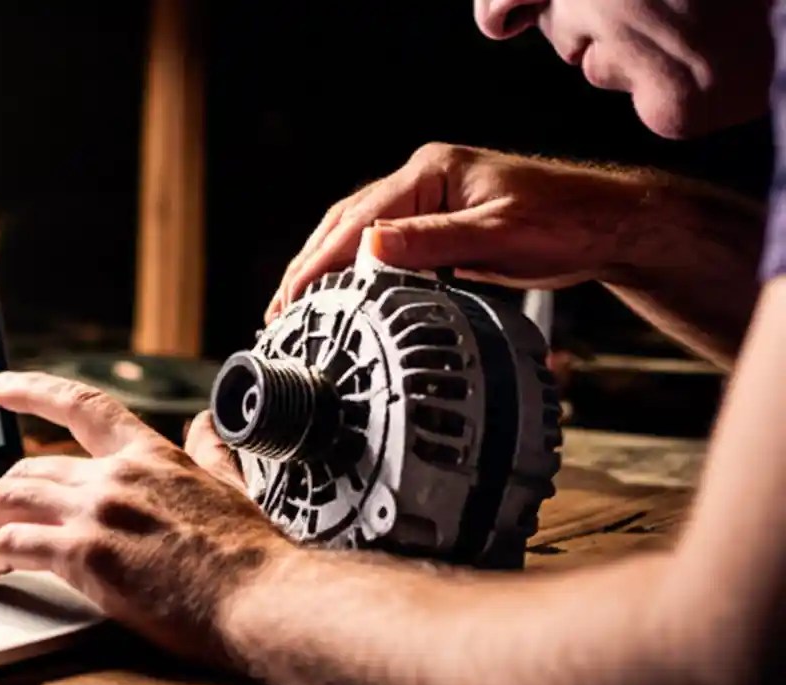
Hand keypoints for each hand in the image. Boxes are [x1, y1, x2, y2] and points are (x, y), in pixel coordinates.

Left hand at [0, 372, 290, 659]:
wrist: (258, 596)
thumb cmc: (248, 554)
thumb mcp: (229, 486)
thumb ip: (209, 452)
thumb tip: (206, 426)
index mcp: (148, 455)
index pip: (82, 406)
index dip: (34, 391)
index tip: (1, 386)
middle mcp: (115, 476)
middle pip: (29, 469)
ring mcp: (97, 512)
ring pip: (9, 500)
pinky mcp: (85, 555)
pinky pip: (11, 546)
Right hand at [266, 143, 657, 321]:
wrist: (606, 225)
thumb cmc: (564, 223)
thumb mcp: (498, 234)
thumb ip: (434, 241)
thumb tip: (370, 247)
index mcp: (431, 172)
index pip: (360, 218)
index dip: (322, 260)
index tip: (294, 296)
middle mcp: (423, 181)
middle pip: (347, 222)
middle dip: (309, 266)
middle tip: (279, 310)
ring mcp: (428, 203)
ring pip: (357, 233)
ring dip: (324, 269)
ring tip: (294, 307)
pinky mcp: (437, 228)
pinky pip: (381, 248)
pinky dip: (353, 272)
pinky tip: (340, 296)